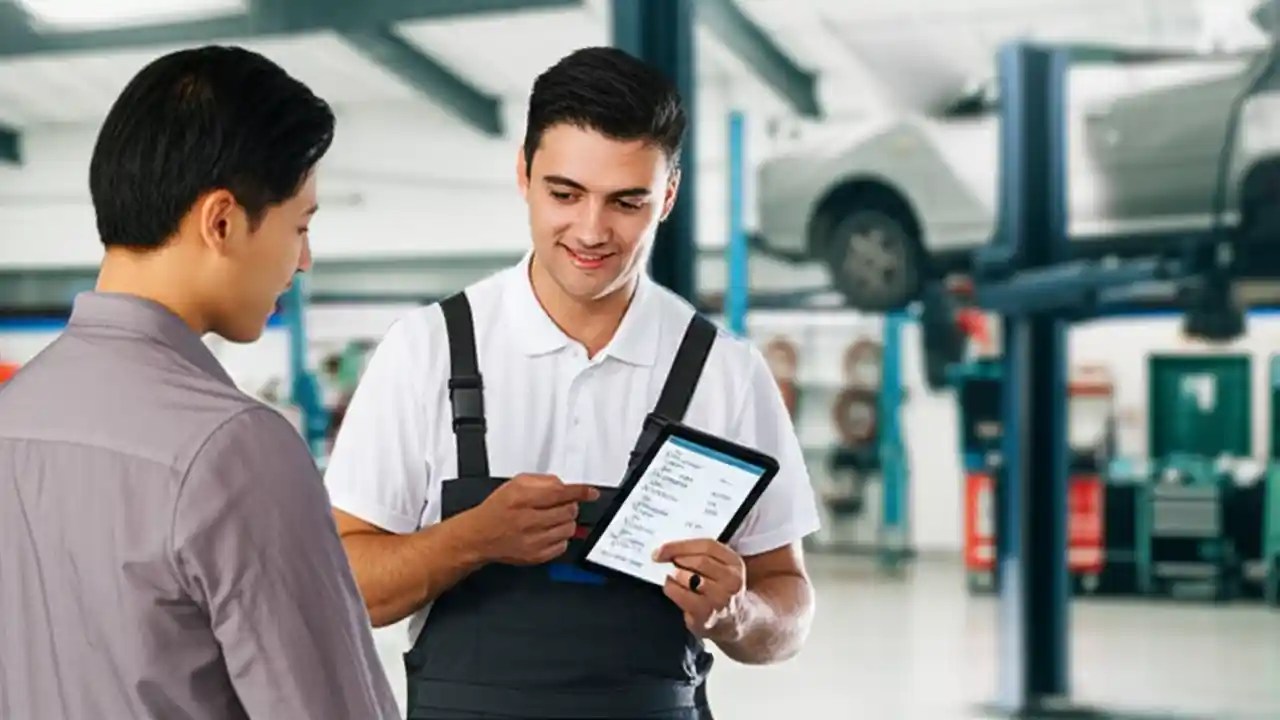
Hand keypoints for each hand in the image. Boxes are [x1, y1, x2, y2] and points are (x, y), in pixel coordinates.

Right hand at [463, 474, 598, 564]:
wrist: (480, 536)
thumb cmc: (498, 509)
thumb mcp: (515, 484)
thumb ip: (543, 481)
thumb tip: (564, 486)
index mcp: (522, 497)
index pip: (561, 492)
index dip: (580, 492)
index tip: (591, 493)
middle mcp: (527, 519)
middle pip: (569, 511)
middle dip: (570, 506)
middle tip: (560, 506)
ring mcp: (532, 540)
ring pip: (569, 529)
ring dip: (565, 522)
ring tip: (551, 520)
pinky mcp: (536, 556)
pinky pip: (562, 545)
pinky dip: (559, 538)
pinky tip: (546, 533)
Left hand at [653, 539, 745, 639]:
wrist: (733, 620)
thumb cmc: (719, 588)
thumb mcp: (719, 566)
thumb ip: (699, 554)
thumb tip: (668, 549)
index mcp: (734, 563)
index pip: (708, 546)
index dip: (681, 546)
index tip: (662, 549)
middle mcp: (732, 581)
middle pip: (700, 561)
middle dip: (677, 559)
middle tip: (664, 561)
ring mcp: (720, 599)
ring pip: (691, 578)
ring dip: (675, 574)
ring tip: (672, 575)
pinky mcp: (706, 615)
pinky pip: (682, 596)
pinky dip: (672, 589)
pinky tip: (672, 587)